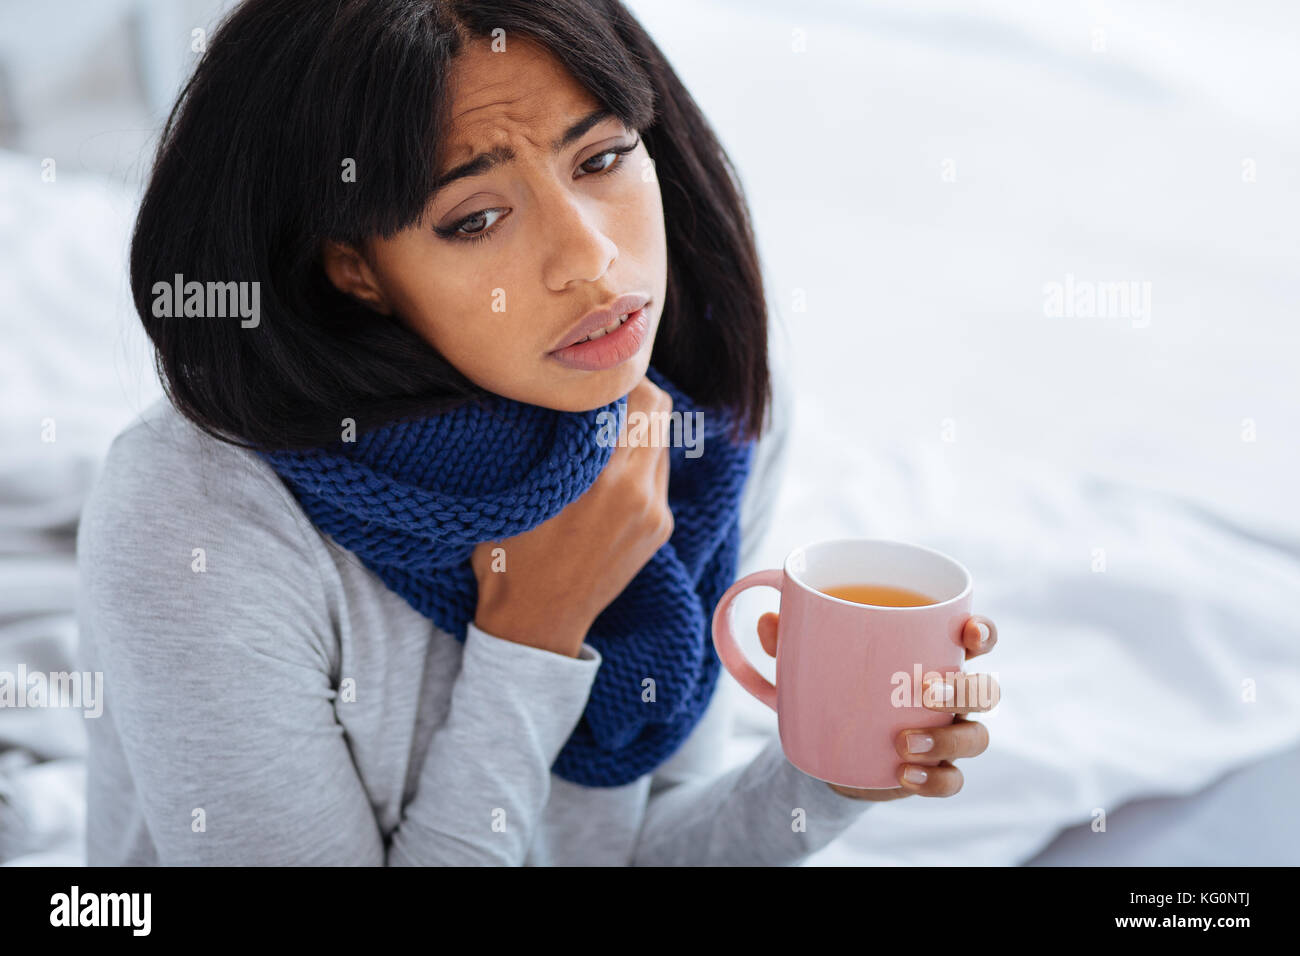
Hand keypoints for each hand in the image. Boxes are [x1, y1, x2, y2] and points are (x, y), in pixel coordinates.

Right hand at [470, 374, 674, 656]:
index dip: (615, 376)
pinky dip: (640, 459)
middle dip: (632, 394)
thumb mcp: (520, 491)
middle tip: (600, 391)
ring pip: (662, 441)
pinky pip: (659, 474)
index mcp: (600, 480)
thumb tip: (558, 393)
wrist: (536, 625)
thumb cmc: (510, 558)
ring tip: (603, 429)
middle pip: (659, 410)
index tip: (591, 373)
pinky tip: (608, 469)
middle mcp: (638, 493)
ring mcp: (655, 512)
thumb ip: (547, 443)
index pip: (634, 398)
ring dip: (639, 426)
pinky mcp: (661, 528)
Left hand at [757, 612, 999, 801]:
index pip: (976, 637)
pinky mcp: (936, 770)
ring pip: (977, 737)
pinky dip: (934, 779)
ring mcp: (948, 733)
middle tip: (925, 691)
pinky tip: (904, 773)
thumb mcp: (810, 661)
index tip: (967, 631)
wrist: (830, 744)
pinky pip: (953, 780)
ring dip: (947, 740)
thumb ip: (791, 640)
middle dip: (965, 689)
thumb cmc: (835, 683)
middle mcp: (951, 693)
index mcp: (933, 653)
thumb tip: (768, 621)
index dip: (982, 632)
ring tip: (903, 743)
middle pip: (985, 688)